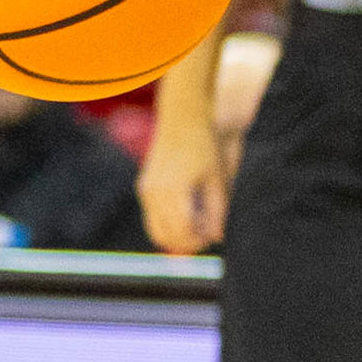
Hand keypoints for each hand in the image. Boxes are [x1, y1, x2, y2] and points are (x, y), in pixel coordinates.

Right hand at [138, 108, 224, 255]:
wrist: (182, 118)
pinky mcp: (144, 187)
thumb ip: (217, 211)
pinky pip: (152, 217)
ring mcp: (146, 190)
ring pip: (156, 230)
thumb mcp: (216, 180)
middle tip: (206, 237)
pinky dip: (168, 224)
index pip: (183, 231)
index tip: (213, 238)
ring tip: (198, 226)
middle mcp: (154, 192)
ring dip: (175, 235)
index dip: (198, 240)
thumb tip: (217, 238)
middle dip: (186, 243)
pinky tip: (188, 214)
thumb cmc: (204, 146)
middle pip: (165, 236)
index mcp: (174, 189)